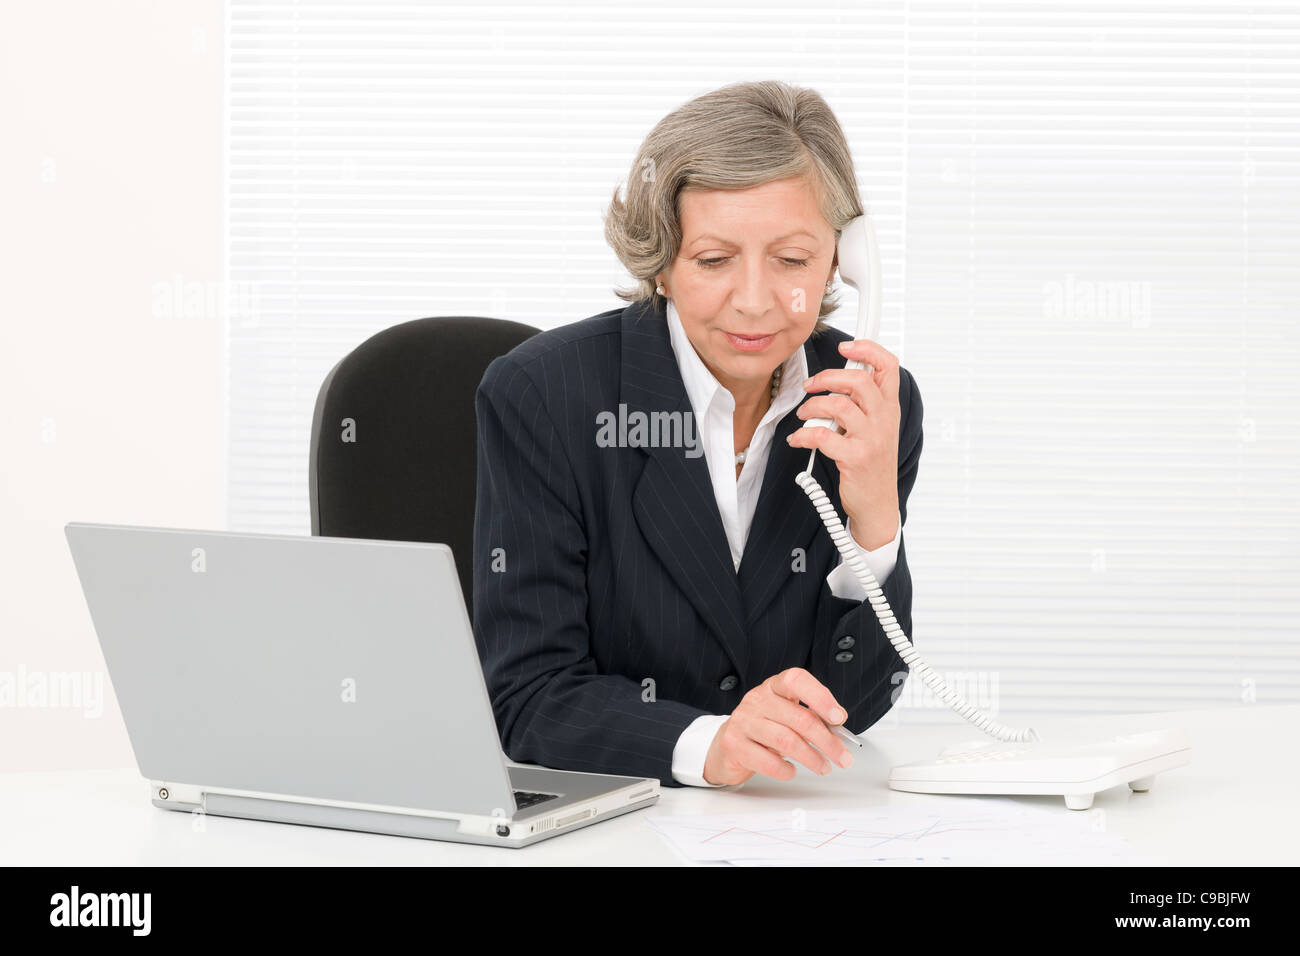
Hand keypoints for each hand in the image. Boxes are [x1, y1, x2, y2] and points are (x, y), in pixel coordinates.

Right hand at [702, 667, 854, 785]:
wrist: (728, 744)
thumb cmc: (765, 727)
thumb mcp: (787, 715)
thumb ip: (812, 717)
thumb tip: (839, 729)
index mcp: (774, 686)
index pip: (796, 680)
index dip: (820, 697)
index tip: (839, 717)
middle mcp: (757, 699)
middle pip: (799, 718)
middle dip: (827, 741)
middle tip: (842, 757)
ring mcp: (743, 721)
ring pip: (786, 740)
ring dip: (811, 757)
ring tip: (823, 767)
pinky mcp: (734, 744)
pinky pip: (767, 761)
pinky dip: (785, 770)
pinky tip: (792, 770)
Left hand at [787, 339, 901, 548]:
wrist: (877, 505)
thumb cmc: (870, 463)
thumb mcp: (875, 429)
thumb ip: (862, 404)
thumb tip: (835, 378)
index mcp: (889, 408)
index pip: (888, 367)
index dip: (868, 349)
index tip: (846, 347)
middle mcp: (884, 420)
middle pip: (858, 380)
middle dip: (827, 377)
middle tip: (810, 386)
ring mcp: (871, 439)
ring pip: (838, 405)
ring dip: (812, 407)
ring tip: (803, 416)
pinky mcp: (855, 458)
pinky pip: (822, 436)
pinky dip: (802, 435)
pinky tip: (797, 439)